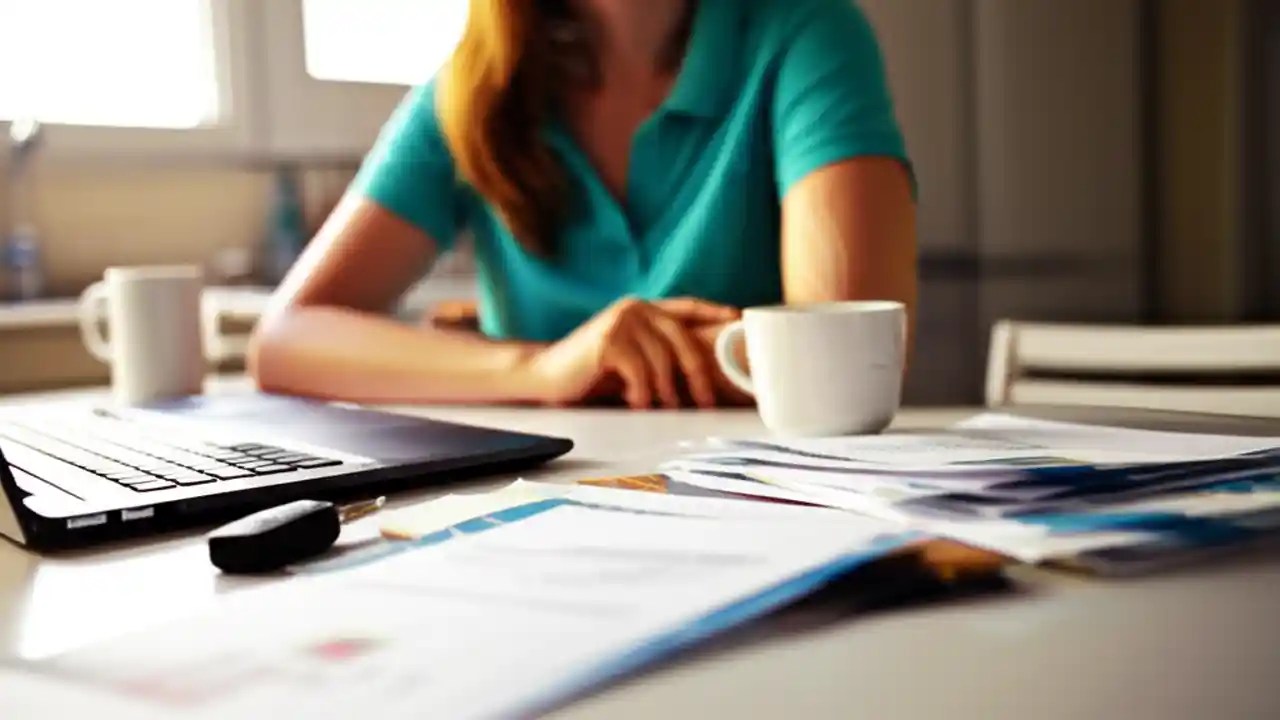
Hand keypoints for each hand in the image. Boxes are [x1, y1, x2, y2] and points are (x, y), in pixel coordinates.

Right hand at [528, 297, 738, 408]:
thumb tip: (697, 378)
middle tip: (705, 403)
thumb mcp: (629, 356)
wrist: (544, 375)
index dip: (714, 312)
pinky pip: (641, 373)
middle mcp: (635, 309)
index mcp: (643, 309)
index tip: (738, 320)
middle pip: (683, 341)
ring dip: (666, 393)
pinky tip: (633, 404)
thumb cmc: (590, 373)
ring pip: (662, 362)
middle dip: (697, 376)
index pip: (687, 306)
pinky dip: (641, 395)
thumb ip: (656, 354)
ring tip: (662, 410)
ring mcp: (621, 321)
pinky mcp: (609, 340)